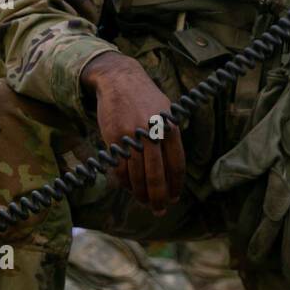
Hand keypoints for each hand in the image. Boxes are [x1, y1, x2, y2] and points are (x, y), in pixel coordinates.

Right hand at [81, 52, 184, 214]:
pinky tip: (127, 187)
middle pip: (156, 174)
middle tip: (160, 210)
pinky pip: (119, 167)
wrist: (120, 79)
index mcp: (170, 127)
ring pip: (136, 174)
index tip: (175, 198)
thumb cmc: (146, 98)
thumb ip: (170, 137)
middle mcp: (152, 132)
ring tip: (143, 202)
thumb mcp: (166, 112)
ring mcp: (132, 136)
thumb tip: (171, 171)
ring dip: (139, 193)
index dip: (176, 185)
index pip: (176, 164)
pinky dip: (123, 181)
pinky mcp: (113, 138)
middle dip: (158, 196)